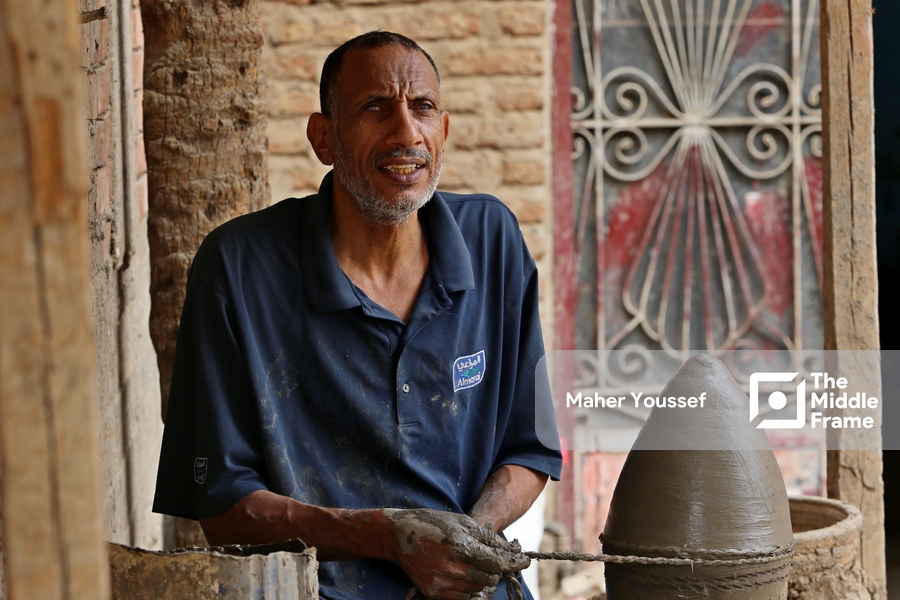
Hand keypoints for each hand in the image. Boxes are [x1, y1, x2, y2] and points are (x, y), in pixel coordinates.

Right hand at [387, 509, 528, 599]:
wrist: (398, 536)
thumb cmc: (433, 524)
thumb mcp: (462, 522)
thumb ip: (487, 537)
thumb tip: (509, 551)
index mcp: (460, 545)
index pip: (496, 563)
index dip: (513, 563)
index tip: (524, 562)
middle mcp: (451, 567)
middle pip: (489, 579)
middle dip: (494, 570)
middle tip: (488, 559)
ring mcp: (441, 583)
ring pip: (477, 590)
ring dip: (481, 580)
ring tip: (472, 565)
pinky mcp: (433, 592)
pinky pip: (462, 597)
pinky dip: (468, 588)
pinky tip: (462, 575)